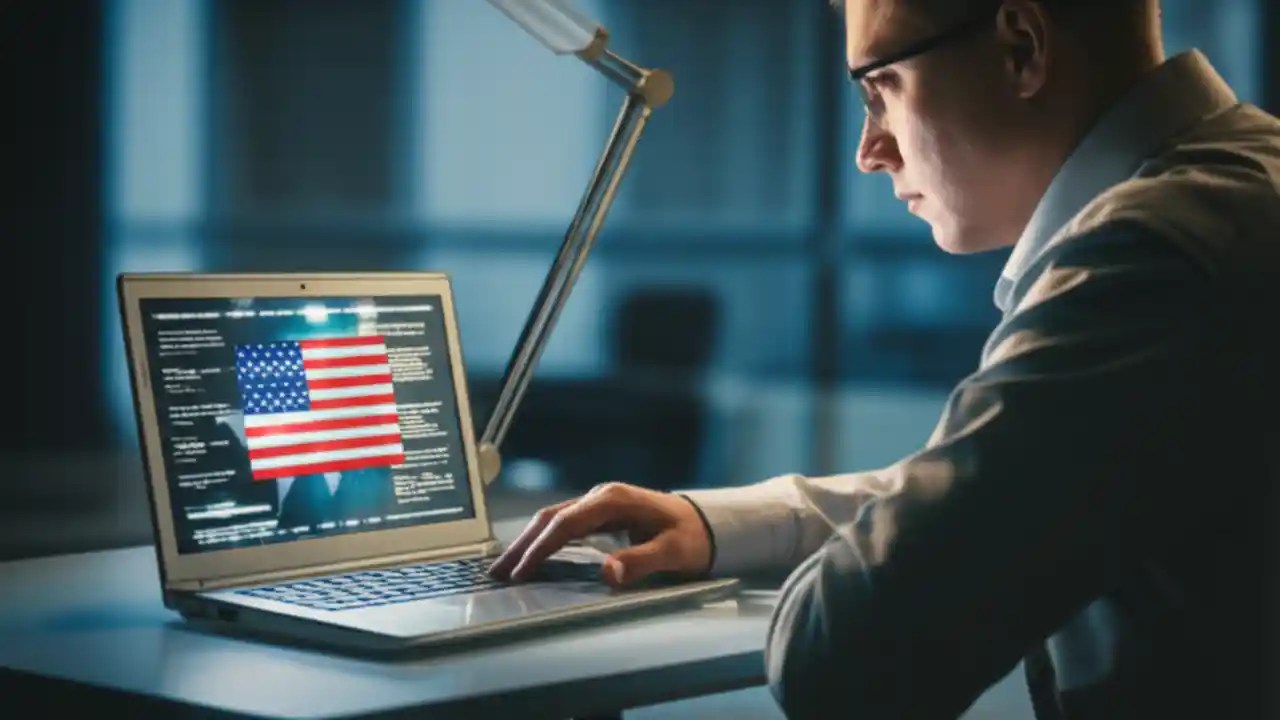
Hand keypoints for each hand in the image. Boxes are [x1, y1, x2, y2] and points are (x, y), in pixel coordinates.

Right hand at [487, 483, 712, 588]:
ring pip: (552, 520)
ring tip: (504, 567)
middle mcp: (600, 497)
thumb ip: (640, 561)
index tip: (521, 572)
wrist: (707, 523)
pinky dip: (542, 540)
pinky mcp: (600, 514)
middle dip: (522, 545)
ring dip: (527, 542)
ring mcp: (598, 504)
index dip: (540, 548)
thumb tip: (607, 573)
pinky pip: (563, 525)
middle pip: (550, 518)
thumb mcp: (672, 552)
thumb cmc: (691, 537)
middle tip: (498, 572)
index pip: (565, 524)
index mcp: (613, 500)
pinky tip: (530, 556)